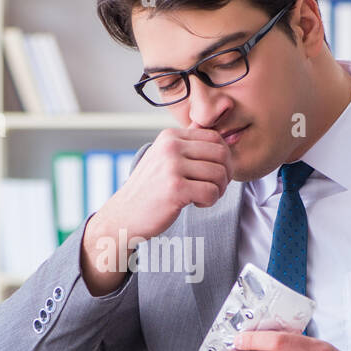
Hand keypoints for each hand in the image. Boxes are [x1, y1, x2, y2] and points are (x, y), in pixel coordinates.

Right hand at [81, 122, 233, 294]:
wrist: (125, 215)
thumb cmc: (150, 190)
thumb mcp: (165, 159)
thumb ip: (189, 148)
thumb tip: (224, 140)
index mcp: (170, 136)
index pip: (215, 137)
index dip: (223, 158)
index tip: (213, 174)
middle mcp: (171, 146)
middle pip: (221, 154)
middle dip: (225, 174)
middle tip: (214, 188)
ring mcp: (172, 166)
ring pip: (219, 174)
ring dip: (218, 190)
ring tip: (202, 197)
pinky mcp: (176, 188)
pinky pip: (211, 192)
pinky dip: (210, 201)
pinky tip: (195, 204)